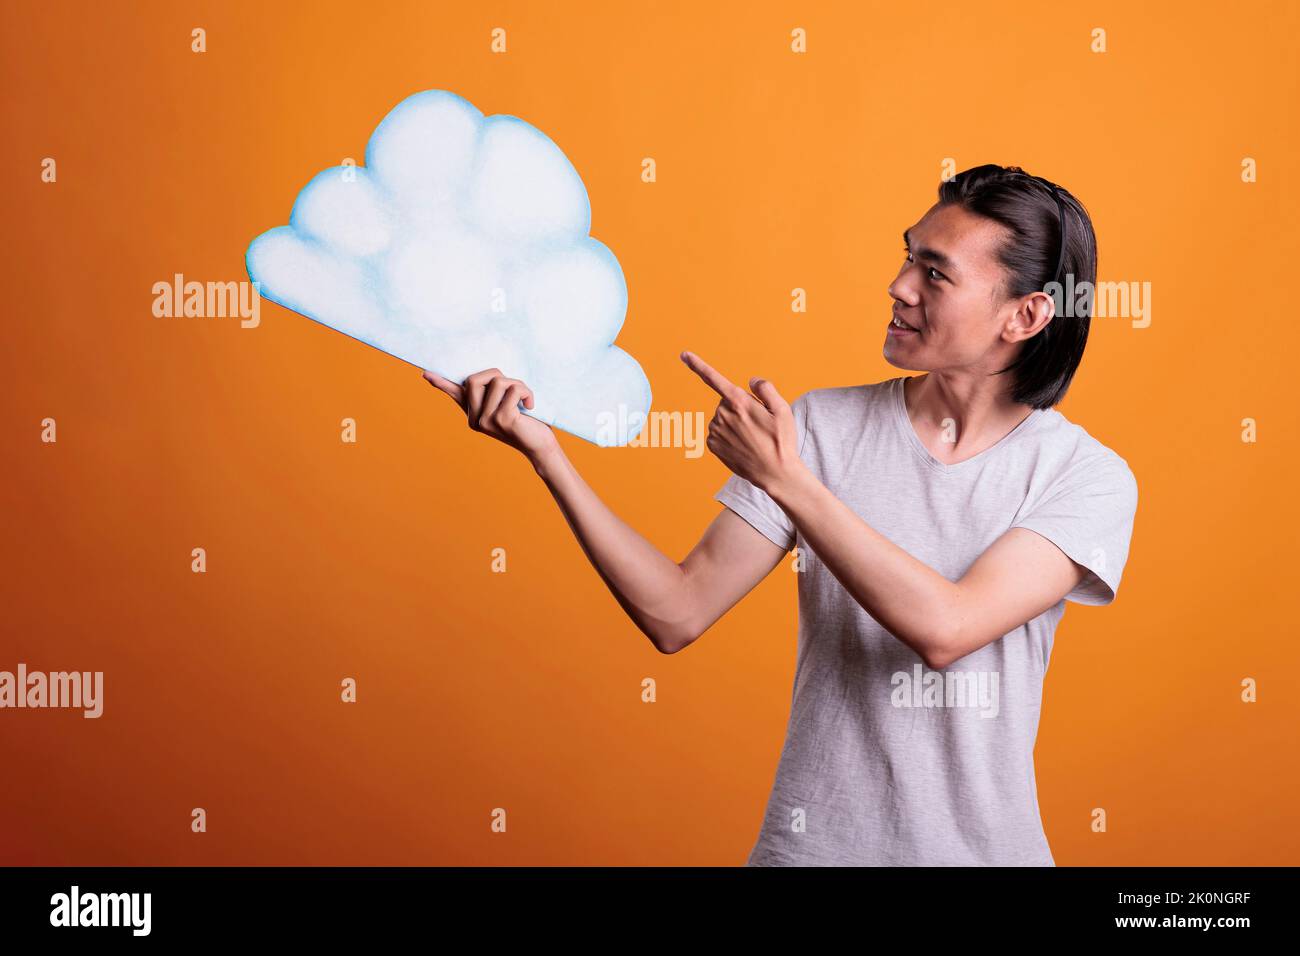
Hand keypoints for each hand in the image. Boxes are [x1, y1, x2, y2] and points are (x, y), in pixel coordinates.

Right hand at [423, 367, 557, 462]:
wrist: (540, 446)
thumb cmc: (525, 423)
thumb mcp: (506, 407)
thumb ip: (493, 396)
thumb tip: (487, 379)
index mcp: (473, 415)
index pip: (455, 395)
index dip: (441, 382)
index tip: (425, 373)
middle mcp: (475, 420)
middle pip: (476, 379)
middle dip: (498, 375)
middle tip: (514, 388)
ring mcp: (487, 420)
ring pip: (498, 381)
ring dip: (517, 384)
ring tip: (525, 400)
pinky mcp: (502, 419)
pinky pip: (513, 390)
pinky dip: (526, 392)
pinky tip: (530, 406)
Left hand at [680, 350, 803, 494]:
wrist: (775, 473)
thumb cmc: (781, 441)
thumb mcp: (783, 409)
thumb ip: (766, 389)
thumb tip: (750, 381)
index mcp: (739, 402)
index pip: (714, 378)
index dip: (698, 365)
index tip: (684, 355)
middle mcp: (722, 414)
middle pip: (727, 401)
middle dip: (740, 407)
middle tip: (758, 423)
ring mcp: (715, 431)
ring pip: (723, 417)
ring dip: (734, 423)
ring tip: (753, 437)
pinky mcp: (712, 445)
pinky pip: (718, 432)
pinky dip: (728, 436)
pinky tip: (742, 445)